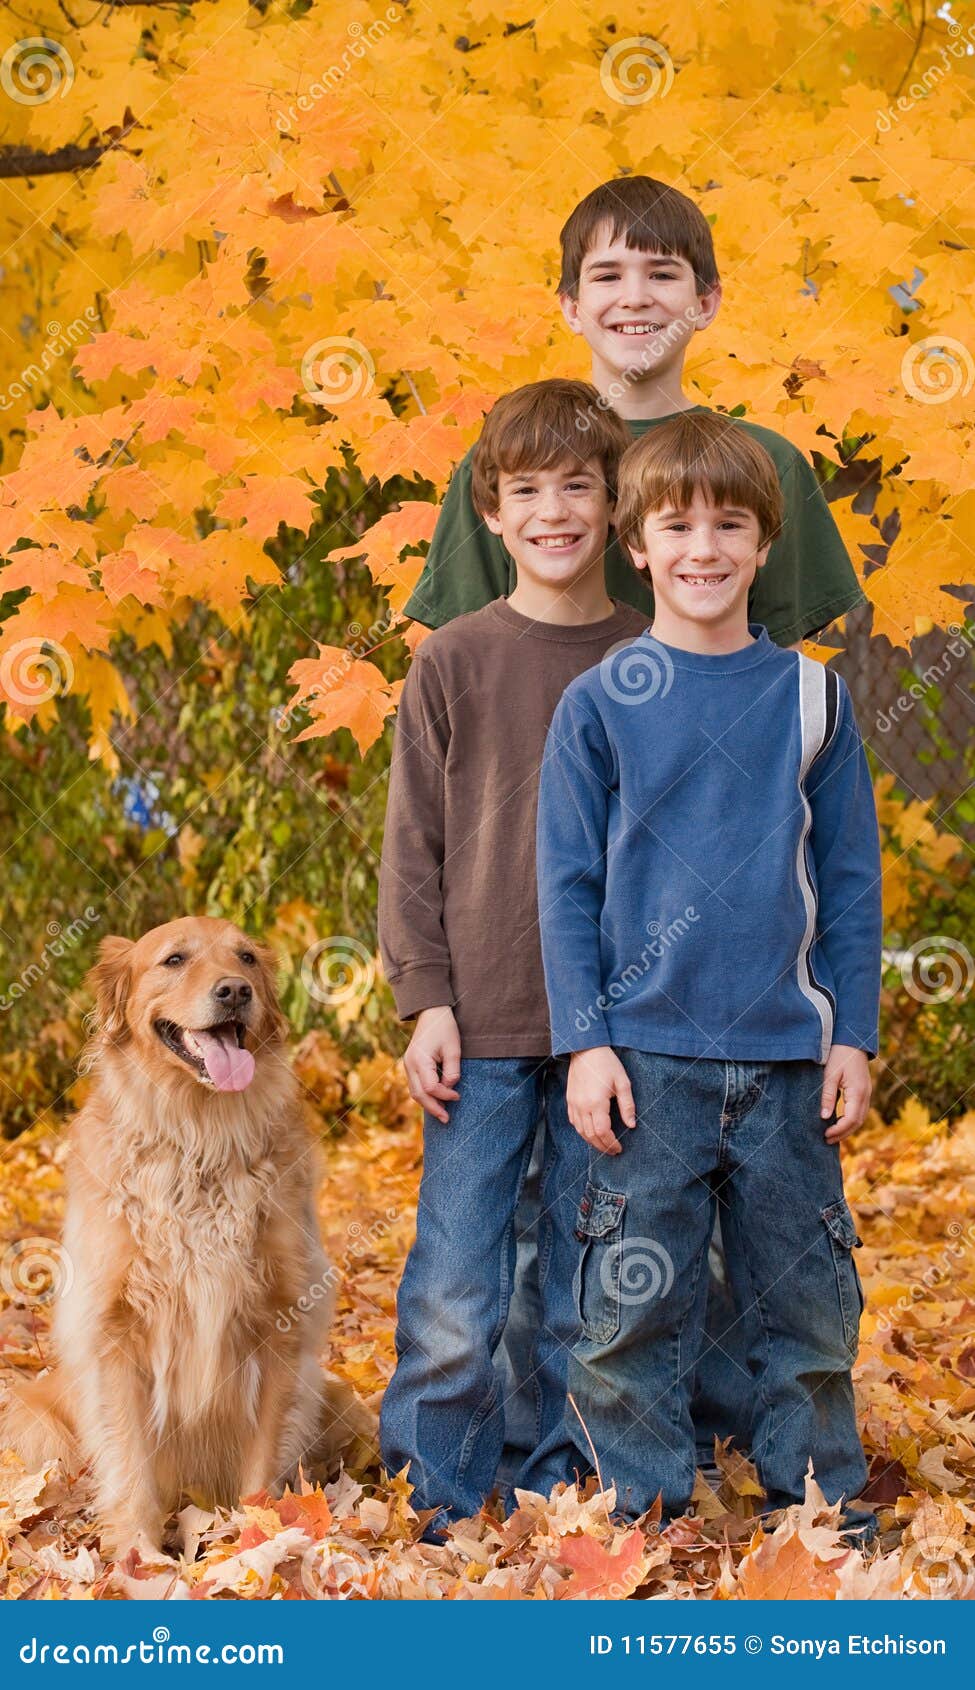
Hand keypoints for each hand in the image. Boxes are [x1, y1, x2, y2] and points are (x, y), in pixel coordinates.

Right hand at [404, 1006, 460, 1122]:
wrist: (431, 1012)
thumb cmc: (444, 1028)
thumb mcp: (453, 1048)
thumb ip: (452, 1070)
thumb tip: (450, 1087)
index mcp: (419, 1060)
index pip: (430, 1088)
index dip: (445, 1095)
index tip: (457, 1096)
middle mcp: (409, 1065)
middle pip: (419, 1094)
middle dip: (433, 1108)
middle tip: (447, 1119)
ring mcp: (408, 1065)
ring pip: (415, 1092)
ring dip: (428, 1104)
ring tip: (442, 1113)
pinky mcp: (411, 1065)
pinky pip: (415, 1085)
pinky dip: (425, 1095)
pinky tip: (436, 1101)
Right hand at [567, 1047, 635, 1154]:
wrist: (586, 1049)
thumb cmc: (606, 1064)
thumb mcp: (623, 1082)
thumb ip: (627, 1105)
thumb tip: (631, 1125)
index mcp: (596, 1103)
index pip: (602, 1132)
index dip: (611, 1143)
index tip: (619, 1148)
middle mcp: (582, 1106)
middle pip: (590, 1135)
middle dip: (602, 1146)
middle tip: (613, 1151)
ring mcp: (573, 1103)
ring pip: (580, 1131)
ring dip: (591, 1141)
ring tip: (603, 1145)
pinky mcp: (569, 1100)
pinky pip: (574, 1122)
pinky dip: (582, 1131)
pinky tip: (590, 1132)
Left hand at [820, 1044, 871, 1141]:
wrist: (852, 1040)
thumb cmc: (839, 1055)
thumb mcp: (829, 1075)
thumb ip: (827, 1096)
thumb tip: (824, 1117)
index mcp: (858, 1092)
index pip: (851, 1119)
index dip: (839, 1130)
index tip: (825, 1135)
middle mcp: (866, 1095)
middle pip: (857, 1122)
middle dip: (843, 1133)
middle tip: (826, 1140)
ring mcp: (867, 1093)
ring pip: (860, 1118)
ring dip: (847, 1128)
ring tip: (831, 1134)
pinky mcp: (864, 1091)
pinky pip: (859, 1111)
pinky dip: (850, 1120)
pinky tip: (838, 1121)